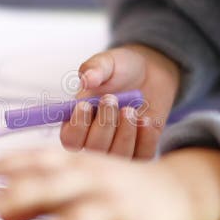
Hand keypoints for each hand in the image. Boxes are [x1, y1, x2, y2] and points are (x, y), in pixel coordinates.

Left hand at [0, 147, 219, 219]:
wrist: (176, 191)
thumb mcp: (81, 179)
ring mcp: (112, 207)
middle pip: (49, 185)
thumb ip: (43, 194)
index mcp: (80, 161)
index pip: (37, 157)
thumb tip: (4, 213)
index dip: (4, 163)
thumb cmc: (117, 184)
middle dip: (10, 196)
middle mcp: (94, 179)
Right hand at [62, 44, 180, 158]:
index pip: (70, 139)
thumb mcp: (106, 62)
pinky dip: (145, 138)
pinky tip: (147, 119)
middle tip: (112, 99)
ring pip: (118, 157)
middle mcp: (95, 139)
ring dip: (124, 134)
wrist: (150, 72)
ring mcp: (119, 148)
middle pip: (94, 150)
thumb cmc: (121, 69)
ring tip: (130, 109)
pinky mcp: (142, 150)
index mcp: (77, 121)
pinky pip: (143, 155)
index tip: (86, 104)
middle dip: (103, 125)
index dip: (77, 127)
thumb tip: (87, 79)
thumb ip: (94, 68)